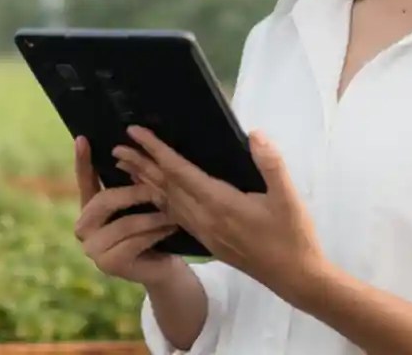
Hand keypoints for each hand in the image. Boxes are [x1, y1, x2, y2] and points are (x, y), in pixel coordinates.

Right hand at [72, 136, 185, 286]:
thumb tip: (127, 153)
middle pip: (103, 201)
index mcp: (89, 209)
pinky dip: (154, 234)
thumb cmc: (149, 230)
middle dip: (132, 193)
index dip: (82, 161)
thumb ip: (130, 182)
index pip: (84, 181)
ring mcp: (93, 249)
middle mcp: (83, 229)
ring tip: (171, 211)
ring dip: (151, 216)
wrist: (160, 267)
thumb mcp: (141, 204)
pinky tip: (169, 228)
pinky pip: (133, 242)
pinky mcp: (109, 265)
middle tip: (157, 189)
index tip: (82, 138)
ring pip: (123, 224)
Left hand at [113, 126, 326, 301]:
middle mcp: (205, 218)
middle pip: (163, 186)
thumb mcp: (288, 197)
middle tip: (116, 146)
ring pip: (165, 201)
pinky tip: (154, 194)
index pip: (178, 171)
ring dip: (144, 181)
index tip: (135, 132)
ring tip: (124, 166)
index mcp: (220, 204)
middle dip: (140, 164)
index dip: (156, 150)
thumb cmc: (293, 236)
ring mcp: (204, 231)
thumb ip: (271, 164)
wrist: (295, 278)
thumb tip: (255, 134)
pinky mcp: (208, 240)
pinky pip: (174, 215)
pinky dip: (159, 199)